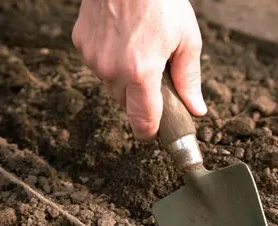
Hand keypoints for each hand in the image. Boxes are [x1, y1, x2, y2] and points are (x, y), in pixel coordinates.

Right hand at [71, 0, 206, 140]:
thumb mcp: (187, 39)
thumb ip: (188, 79)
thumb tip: (196, 109)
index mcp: (141, 72)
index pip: (142, 121)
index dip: (150, 132)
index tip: (155, 133)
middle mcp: (112, 70)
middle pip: (126, 105)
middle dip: (141, 98)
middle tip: (156, 77)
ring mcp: (93, 57)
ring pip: (111, 86)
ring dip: (125, 80)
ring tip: (140, 51)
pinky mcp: (81, 43)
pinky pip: (98, 65)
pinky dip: (111, 61)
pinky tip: (123, 40)